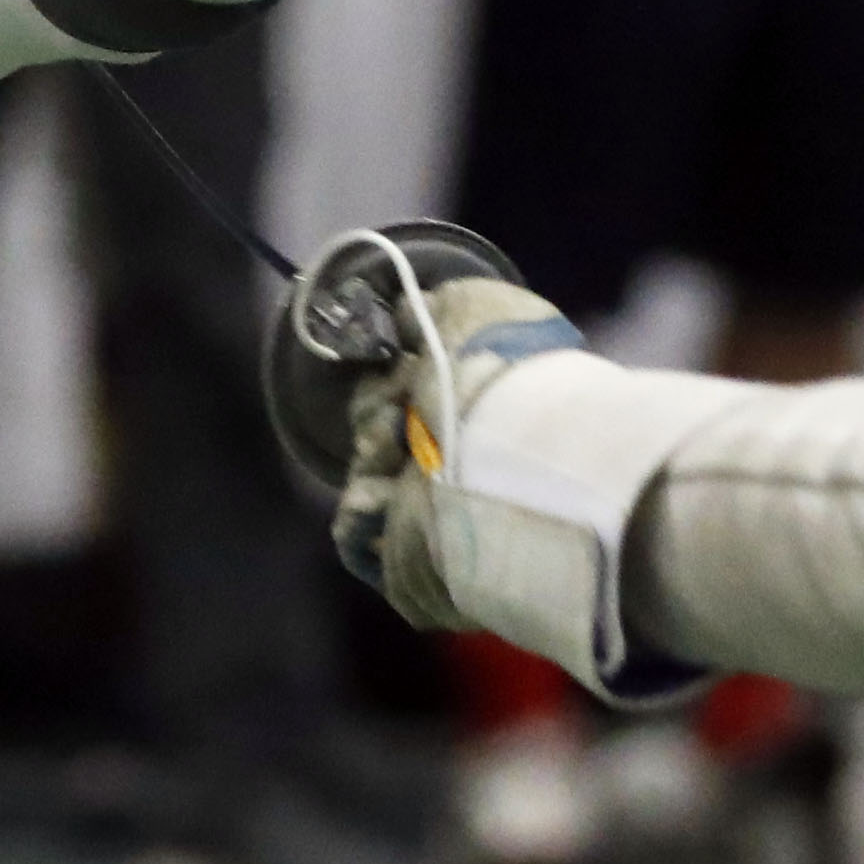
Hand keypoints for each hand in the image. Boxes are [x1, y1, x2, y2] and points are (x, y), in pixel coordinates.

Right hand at [323, 271, 582, 632]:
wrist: (509, 448)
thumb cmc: (500, 371)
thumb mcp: (475, 306)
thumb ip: (434, 308)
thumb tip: (405, 318)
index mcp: (474, 403)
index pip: (408, 387)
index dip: (393, 374)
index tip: (402, 366)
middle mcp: (456, 454)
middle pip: (377, 427)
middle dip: (378, 410)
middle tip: (402, 412)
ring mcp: (433, 507)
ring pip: (366, 473)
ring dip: (373, 453)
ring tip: (398, 450)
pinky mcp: (409, 557)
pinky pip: (355, 532)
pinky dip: (361, 512)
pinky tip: (385, 495)